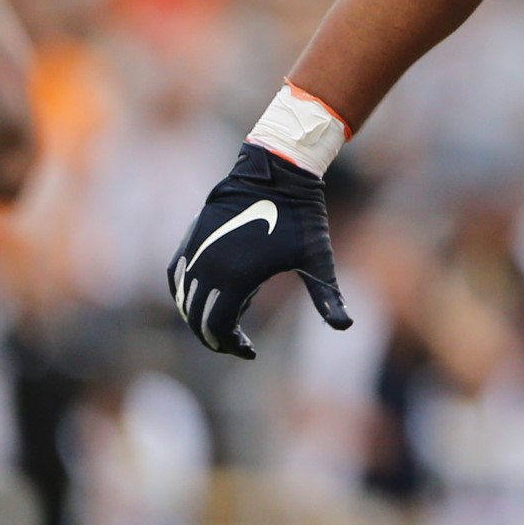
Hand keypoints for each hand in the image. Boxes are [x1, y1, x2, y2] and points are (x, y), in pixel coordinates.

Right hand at [169, 143, 351, 358]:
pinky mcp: (191, 239)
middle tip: (236, 343)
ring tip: (228, 317)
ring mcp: (196, 253)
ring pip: (184, 300)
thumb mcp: (317, 258)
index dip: (232, 346)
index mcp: (236, 279)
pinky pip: (176, 276)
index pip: (219, 329)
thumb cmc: (300, 216)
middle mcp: (208, 269)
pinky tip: (202, 297)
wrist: (276, 172)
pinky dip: (184, 294)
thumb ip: (327, 296)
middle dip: (215, 337)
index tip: (250, 352)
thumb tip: (346, 326)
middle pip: (198, 320)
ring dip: (201, 316)